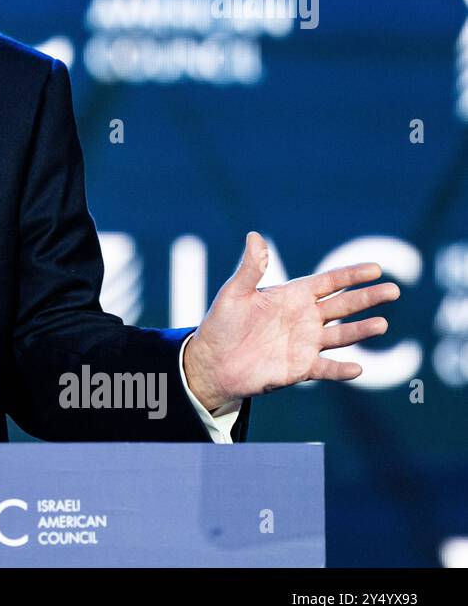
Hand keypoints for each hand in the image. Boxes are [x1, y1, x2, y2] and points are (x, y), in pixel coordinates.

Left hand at [184, 231, 399, 411]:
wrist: (212, 362)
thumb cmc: (222, 324)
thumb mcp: (234, 293)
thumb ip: (250, 268)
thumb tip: (254, 236)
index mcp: (292, 296)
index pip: (328, 282)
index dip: (351, 275)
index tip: (376, 268)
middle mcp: (305, 318)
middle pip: (343, 305)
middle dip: (368, 298)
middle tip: (393, 290)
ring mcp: (306, 343)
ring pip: (341, 336)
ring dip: (361, 331)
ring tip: (381, 324)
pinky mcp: (301, 368)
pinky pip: (326, 368)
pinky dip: (341, 370)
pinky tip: (356, 368)